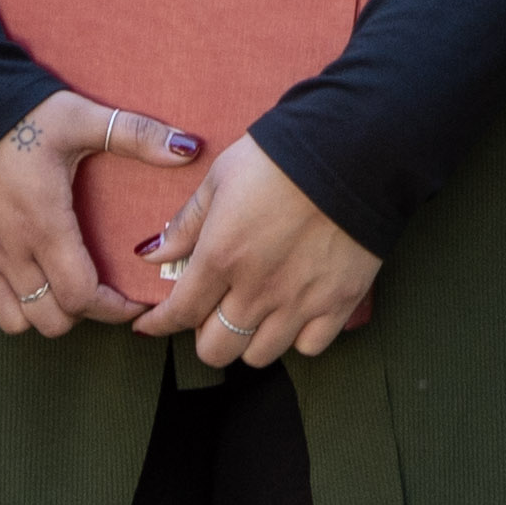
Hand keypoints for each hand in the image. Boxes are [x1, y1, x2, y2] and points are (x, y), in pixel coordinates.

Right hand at [0, 91, 194, 338]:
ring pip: (9, 319)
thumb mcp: (79, 118)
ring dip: (35, 311)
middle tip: (92, 289)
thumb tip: (190, 148)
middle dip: (78, 312)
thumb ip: (136, 135)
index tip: (128, 301)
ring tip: (50, 285)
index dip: (111, 308)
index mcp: (45, 224)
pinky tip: (3, 275)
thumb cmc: (15, 112)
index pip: (83, 297)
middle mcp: (8, 250)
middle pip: (50, 319)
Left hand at [131, 137, 382, 366]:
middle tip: (212, 311)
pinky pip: (308, 347)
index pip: (179, 313)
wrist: (356, 148)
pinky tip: (295, 312)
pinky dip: (297, 336)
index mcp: (221, 256)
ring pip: (259, 356)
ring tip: (255, 313)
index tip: (150, 325)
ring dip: (249, 339)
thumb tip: (152, 254)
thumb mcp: (221, 177)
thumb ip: (186, 223)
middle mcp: (256, 289)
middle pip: (216, 350)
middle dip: (204, 335)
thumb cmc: (281, 156)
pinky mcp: (339, 302)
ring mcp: (300, 300)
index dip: (159, 324)